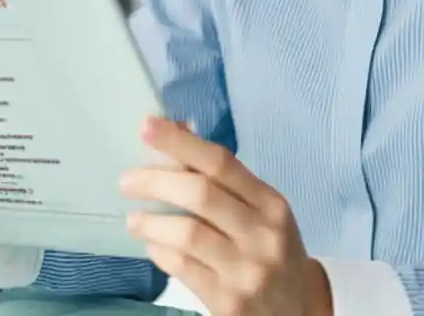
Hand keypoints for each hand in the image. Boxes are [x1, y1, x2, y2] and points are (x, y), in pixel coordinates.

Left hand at [120, 117, 331, 315]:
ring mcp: (246, 270)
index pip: (221, 163)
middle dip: (155, 181)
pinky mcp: (229, 302)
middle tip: (127, 181)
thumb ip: (224, 179)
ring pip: (186, 233)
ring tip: (134, 220)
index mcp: (271, 204)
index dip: (180, 142)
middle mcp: (262, 234)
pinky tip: (153, 246)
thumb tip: (180, 132)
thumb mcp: (262, 213)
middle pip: (199, 193)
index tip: (147, 126)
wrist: (296, 312)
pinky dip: (160, 253)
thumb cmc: (273, 253)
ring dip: (150, 222)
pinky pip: (182, 268)